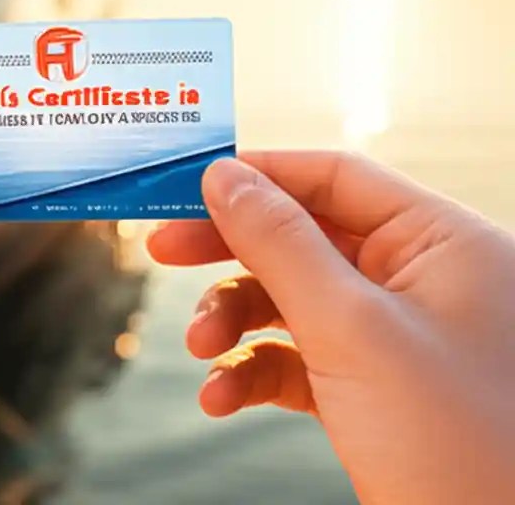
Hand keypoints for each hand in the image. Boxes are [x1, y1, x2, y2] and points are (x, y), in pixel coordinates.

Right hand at [148, 151, 514, 504]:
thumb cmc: (453, 441)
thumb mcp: (350, 329)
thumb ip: (280, 244)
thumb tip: (225, 176)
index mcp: (444, 243)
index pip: (335, 178)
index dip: (256, 175)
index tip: (184, 185)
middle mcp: (424, 281)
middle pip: (303, 237)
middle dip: (229, 253)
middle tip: (162, 251)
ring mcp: (397, 338)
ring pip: (291, 300)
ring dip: (233, 320)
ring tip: (199, 348)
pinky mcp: (372, 390)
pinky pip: (296, 359)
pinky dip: (251, 373)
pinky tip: (220, 398)